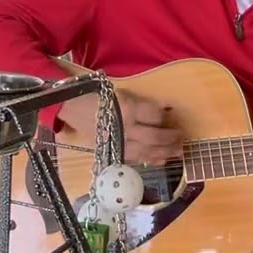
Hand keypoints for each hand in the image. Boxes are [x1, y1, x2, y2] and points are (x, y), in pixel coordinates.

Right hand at [55, 89, 180, 165]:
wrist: (69, 106)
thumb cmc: (95, 95)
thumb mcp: (120, 93)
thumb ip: (140, 104)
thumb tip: (164, 112)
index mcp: (127, 108)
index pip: (154, 115)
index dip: (165, 116)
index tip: (172, 117)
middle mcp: (126, 127)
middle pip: (154, 136)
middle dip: (170, 138)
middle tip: (182, 138)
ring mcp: (119, 141)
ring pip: (147, 150)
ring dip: (165, 152)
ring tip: (179, 152)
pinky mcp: (113, 150)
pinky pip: (135, 158)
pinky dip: (150, 159)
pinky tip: (161, 160)